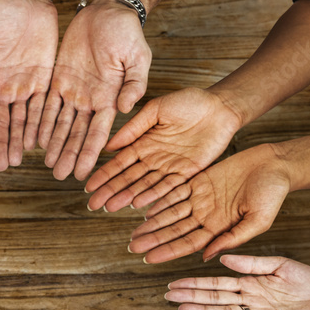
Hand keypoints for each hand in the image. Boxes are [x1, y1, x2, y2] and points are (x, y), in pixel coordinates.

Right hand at [0, 0, 58, 170]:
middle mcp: (3, 88)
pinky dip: (40, 125)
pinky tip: (37, 142)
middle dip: (0, 145)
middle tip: (0, 167)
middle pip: (0, 124)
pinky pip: (42, 107)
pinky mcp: (43, 80)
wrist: (25, 0)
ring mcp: (23, 86)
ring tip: (16, 161)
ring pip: (21, 120)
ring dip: (18, 141)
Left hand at [39, 2, 150, 181]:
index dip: (90, 153)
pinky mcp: (59, 79)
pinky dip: (41, 122)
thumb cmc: (127, 33)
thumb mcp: (138, 57)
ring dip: (54, 144)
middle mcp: (90, 100)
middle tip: (59, 175)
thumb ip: (134, 84)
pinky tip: (35, 139)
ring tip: (47, 164)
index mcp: (110, 98)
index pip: (98, 133)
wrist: (108, 12)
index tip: (83, 173)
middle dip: (69, 155)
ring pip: (61, 123)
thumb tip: (125, 108)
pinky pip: (47, 104)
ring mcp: (74, 91)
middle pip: (77, 133)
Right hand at [84, 88, 241, 211]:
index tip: (88, 187)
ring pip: (144, 186)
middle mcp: (154, 159)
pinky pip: (169, 188)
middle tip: (93, 205)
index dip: (104, 175)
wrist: (221, 107)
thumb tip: (109, 146)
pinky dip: (154, 197)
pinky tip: (139, 206)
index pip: (119, 163)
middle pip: (128, 179)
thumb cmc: (190, 102)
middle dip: (110, 192)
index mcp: (144, 143)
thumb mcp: (156, 109)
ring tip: (111, 207)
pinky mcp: (188, 173)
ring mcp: (170, 168)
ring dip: (127, 197)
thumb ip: (134, 128)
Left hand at [128, 144, 290, 263]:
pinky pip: (175, 191)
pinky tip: (144, 207)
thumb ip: (233, 238)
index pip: (188, 244)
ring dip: (153, 222)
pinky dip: (160, 199)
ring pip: (171, 212)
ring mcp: (202, 199)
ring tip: (134, 231)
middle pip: (175, 230)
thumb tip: (207, 257)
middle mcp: (207, 216)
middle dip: (154, 239)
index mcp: (220, 229)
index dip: (168, 251)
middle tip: (132, 246)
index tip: (149, 259)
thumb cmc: (273, 193)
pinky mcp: (199, 181)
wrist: (276, 163)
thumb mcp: (258, 220)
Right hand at [164, 254, 309, 309]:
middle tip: (167, 298)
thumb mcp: (281, 265)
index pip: (216, 284)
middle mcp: (248, 301)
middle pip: (213, 299)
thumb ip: (252, 263)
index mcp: (249, 283)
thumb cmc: (309, 281)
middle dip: (190, 298)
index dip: (194, 284)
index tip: (173, 284)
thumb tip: (222, 257)